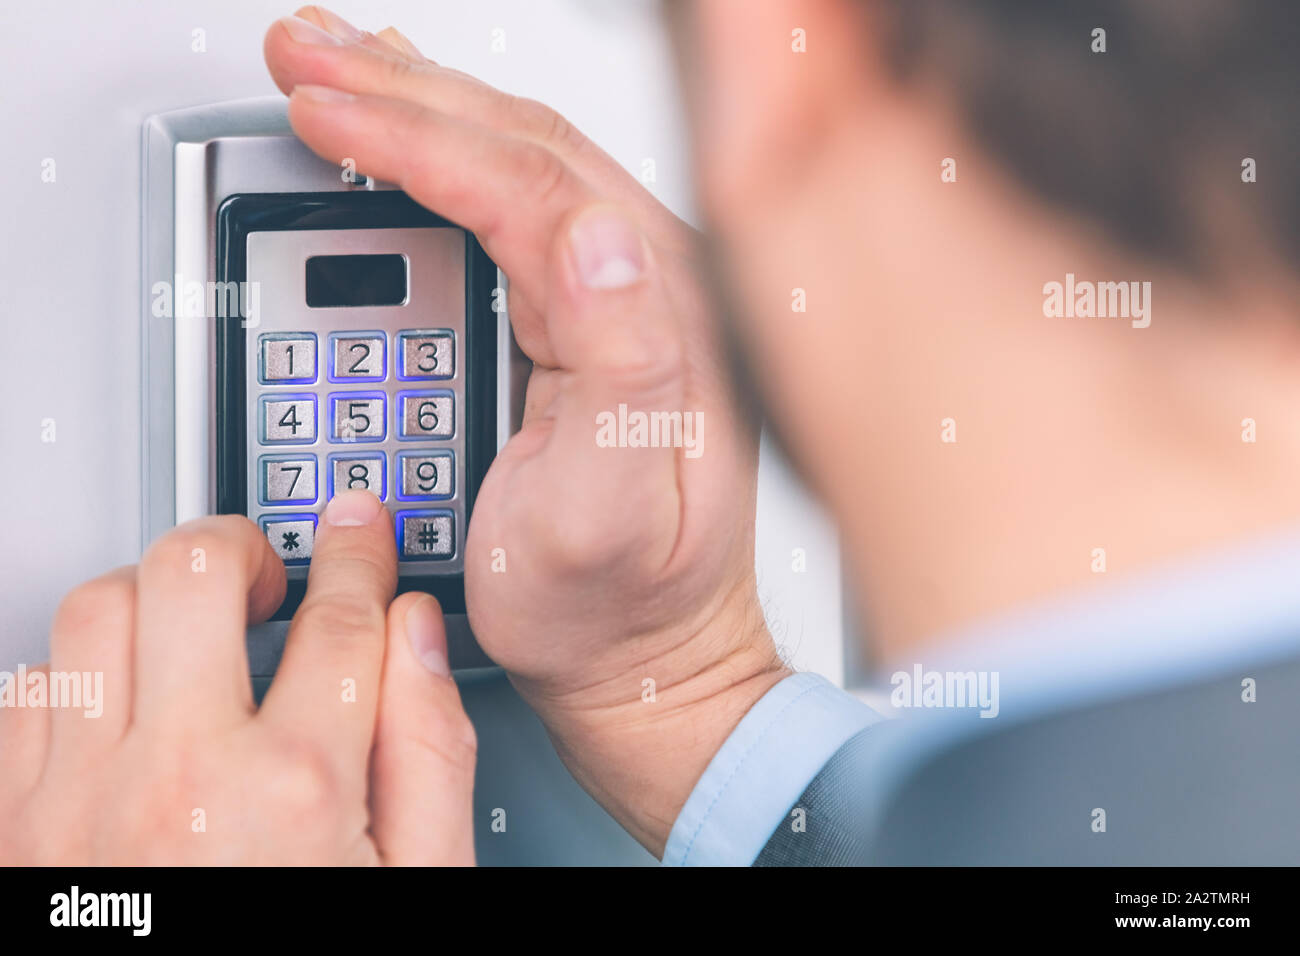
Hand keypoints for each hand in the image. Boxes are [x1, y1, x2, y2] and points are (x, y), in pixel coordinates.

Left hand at [0, 491, 475, 864]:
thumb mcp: (419, 886)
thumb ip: (428, 750)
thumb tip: (411, 638)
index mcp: (296, 795)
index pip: (341, 616)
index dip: (358, 551)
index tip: (358, 527)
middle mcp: (176, 783)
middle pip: (193, 575)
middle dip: (240, 546)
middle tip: (267, 573)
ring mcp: (74, 806)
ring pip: (92, 614)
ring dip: (150, 600)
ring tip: (190, 632)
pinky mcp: (8, 835)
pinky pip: (20, 696)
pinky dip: (74, 677)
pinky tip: (122, 711)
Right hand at [263, 8, 788, 853]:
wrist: (645, 654)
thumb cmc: (623, 604)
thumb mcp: (611, 514)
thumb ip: (624, 373)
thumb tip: (602, 236)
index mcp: (664, 320)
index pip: (530, 186)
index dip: (416, 135)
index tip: (321, 106)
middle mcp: (655, 290)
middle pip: (521, 147)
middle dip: (403, 90)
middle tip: (302, 54)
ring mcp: (622, 297)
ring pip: (514, 162)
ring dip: (417, 107)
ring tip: (334, 69)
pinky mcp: (586, 317)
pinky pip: (510, 208)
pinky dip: (443, 159)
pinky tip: (404, 137)